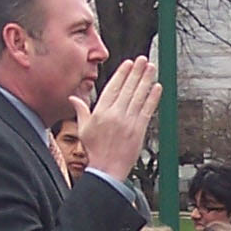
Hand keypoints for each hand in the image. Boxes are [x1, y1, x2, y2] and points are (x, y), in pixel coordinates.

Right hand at [73, 52, 159, 178]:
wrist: (107, 170)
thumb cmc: (95, 151)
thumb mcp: (83, 129)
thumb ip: (81, 111)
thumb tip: (73, 98)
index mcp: (101, 112)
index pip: (113, 87)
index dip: (122, 74)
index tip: (129, 63)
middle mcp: (115, 114)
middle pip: (128, 88)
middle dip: (137, 72)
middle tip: (143, 60)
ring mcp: (128, 122)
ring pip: (139, 96)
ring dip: (146, 81)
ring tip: (151, 68)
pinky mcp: (139, 130)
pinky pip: (147, 110)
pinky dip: (152, 98)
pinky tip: (157, 88)